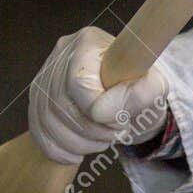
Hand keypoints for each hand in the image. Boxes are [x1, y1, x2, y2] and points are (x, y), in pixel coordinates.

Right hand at [27, 27, 169, 163]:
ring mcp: (45, 77)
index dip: (100, 110)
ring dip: (78, 142)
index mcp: (88, 42)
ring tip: (102, 140)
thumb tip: (108, 110)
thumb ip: (143, 92)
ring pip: (47, 121)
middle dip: (91, 130)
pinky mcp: (38, 100)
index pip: (79, 82)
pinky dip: (60, 149)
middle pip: (60, 104)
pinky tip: (80, 150)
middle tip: (114, 133)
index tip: (121, 120)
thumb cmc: (138, 85)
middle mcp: (60, 55)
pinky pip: (39, 132)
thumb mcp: (154, 86)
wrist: (128, 93)